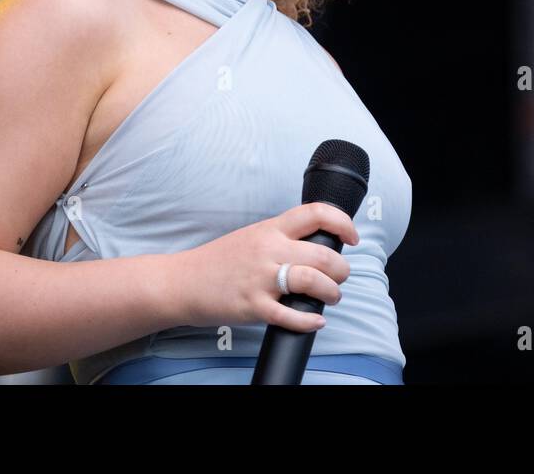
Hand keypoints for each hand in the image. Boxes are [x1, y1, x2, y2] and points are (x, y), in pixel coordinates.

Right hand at [177, 202, 359, 332]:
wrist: (182, 282)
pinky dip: (309, 320)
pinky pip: (290, 315)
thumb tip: (316, 246)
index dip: (343, 223)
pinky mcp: (252, 305)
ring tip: (331, 297)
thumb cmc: (219, 261)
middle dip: (342, 270)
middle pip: (323, 254)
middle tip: (340, 277)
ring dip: (332, 292)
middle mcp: (268, 249)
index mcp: (270, 228)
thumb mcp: (252, 236)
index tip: (352, 237)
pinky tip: (315, 320)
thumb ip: (282, 237)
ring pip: (313, 281)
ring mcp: (260, 278)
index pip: (316, 213)